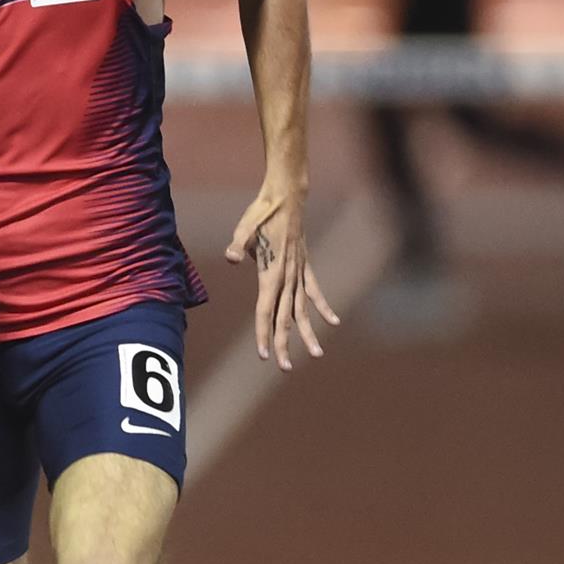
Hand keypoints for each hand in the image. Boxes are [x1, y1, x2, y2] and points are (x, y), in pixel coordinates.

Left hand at [224, 187, 339, 370]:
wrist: (286, 196)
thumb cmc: (261, 212)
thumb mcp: (244, 228)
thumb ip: (238, 245)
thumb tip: (231, 258)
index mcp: (272, 273)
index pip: (265, 310)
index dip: (263, 333)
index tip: (264, 354)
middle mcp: (287, 276)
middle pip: (285, 316)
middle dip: (284, 343)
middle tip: (284, 367)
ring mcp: (299, 271)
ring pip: (303, 309)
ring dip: (307, 332)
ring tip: (316, 354)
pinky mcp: (304, 264)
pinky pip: (314, 290)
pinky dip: (323, 306)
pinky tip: (333, 321)